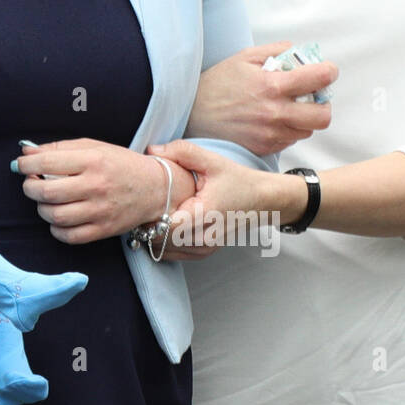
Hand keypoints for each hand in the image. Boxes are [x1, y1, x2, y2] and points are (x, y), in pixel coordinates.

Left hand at [14, 138, 192, 244]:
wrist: (156, 188)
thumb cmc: (120, 164)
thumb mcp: (94, 147)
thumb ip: (59, 148)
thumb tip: (26, 151)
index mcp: (93, 160)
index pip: (47, 162)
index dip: (26, 164)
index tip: (20, 165)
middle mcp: (96, 186)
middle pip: (46, 192)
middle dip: (29, 187)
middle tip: (30, 183)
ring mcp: (100, 211)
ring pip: (54, 215)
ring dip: (41, 208)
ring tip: (45, 200)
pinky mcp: (104, 230)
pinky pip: (68, 236)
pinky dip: (55, 228)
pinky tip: (58, 218)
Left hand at [149, 139, 294, 244]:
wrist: (263, 200)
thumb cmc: (238, 180)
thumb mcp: (212, 160)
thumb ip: (181, 152)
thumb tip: (151, 151)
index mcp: (204, 215)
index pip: (162, 226)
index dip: (147, 214)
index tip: (141, 198)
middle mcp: (204, 238)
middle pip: (160, 239)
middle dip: (146, 223)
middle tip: (141, 203)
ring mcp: (204, 249)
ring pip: (165, 249)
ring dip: (154, 233)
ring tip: (151, 212)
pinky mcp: (204, 252)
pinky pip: (174, 253)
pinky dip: (164, 241)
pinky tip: (163, 223)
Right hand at [185, 42, 336, 155]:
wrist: (191, 115)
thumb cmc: (217, 84)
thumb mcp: (243, 58)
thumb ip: (275, 51)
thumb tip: (298, 51)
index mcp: (272, 85)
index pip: (319, 79)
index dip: (328, 72)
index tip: (325, 72)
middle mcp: (275, 113)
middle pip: (323, 116)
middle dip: (322, 104)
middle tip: (311, 97)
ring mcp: (271, 134)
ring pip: (308, 130)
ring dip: (304, 119)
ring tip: (287, 108)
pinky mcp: (265, 148)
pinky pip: (289, 140)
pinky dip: (287, 130)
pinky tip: (271, 120)